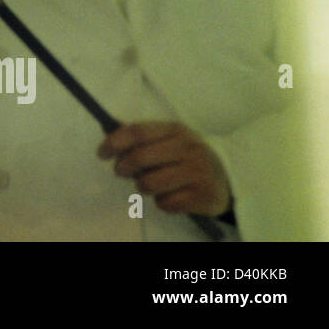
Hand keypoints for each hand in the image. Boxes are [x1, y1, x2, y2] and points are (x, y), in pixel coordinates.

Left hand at [98, 121, 232, 216]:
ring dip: (142, 187)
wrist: (227, 179)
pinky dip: (162, 202)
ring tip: (152, 184)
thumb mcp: (167, 139)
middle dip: (123, 168)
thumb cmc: (186, 157)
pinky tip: (172, 195)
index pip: (138, 132)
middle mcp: (188, 148)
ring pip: (148, 184)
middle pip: (139, 158)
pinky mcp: (202, 196)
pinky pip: (165, 203)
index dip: (114, 142)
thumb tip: (106, 125)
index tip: (101, 153)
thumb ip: (139, 135)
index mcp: (175, 130)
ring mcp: (197, 172)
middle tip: (121, 172)